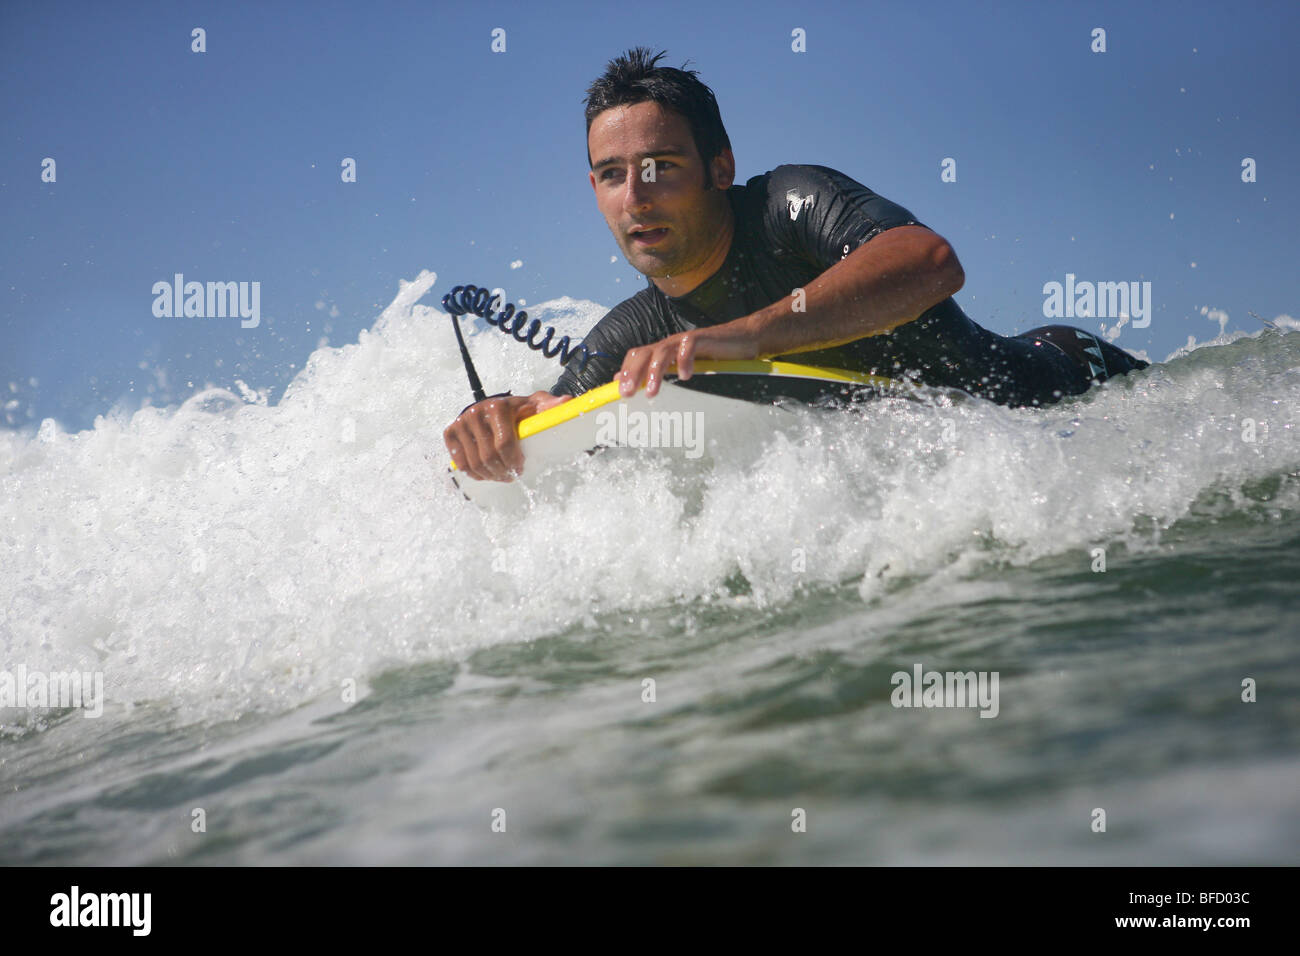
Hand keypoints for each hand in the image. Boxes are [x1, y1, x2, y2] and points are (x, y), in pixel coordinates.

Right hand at [443, 390, 569, 481]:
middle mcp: (476, 412)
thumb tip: (567, 403)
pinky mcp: (450, 432)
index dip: (513, 461)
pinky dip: (473, 474)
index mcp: (497, 407)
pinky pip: (460, 462)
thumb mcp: (536, 406)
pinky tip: (485, 474)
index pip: (504, 444)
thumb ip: (551, 406)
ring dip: (490, 476)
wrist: (493, 406)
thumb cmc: (519, 411)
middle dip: (503, 471)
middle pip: (489, 456)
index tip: (521, 468)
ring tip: (501, 476)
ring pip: (475, 463)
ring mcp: (461, 422)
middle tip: (512, 476)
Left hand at [617, 322, 759, 397]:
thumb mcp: (684, 368)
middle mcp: (671, 344)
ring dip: (654, 372)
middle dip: (633, 373)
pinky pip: (689, 345)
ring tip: (652, 392)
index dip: (626, 371)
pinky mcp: (704, 338)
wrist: (743, 339)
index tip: (618, 392)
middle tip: (627, 394)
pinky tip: (685, 376)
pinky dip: (685, 360)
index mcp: (664, 351)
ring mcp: (686, 340)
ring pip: (662, 350)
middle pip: (644, 353)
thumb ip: (661, 373)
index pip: (637, 356)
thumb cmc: (714, 357)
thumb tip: (632, 381)